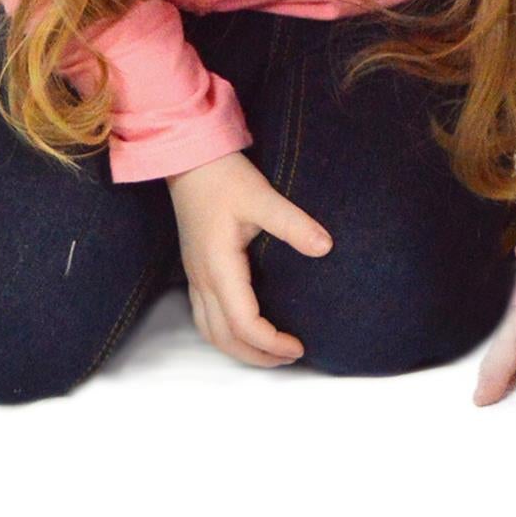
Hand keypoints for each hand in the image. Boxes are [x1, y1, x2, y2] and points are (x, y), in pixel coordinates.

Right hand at [165, 150, 331, 367]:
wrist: (189, 160)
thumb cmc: (224, 177)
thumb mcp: (263, 198)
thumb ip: (293, 224)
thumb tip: (326, 248)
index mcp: (219, 268)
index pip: (244, 323)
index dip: (271, 342)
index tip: (299, 346)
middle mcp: (203, 279)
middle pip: (224, 338)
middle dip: (257, 355)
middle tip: (291, 356)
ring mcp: (195, 276)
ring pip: (210, 332)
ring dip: (239, 348)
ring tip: (270, 350)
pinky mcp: (195, 269)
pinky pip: (205, 316)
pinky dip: (226, 333)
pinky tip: (246, 326)